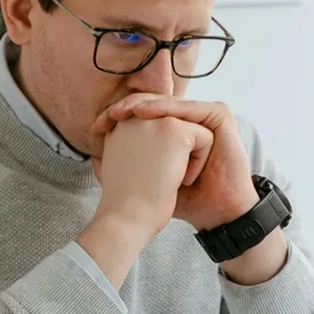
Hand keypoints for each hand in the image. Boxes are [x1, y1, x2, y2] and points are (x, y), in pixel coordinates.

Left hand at [92, 95, 257, 231]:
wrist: (211, 210)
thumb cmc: (180, 197)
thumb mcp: (146, 176)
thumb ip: (128, 160)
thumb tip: (94, 152)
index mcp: (171, 130)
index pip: (142, 112)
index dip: (119, 116)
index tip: (96, 127)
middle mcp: (187, 120)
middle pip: (153, 103)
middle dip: (127, 108)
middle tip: (107, 116)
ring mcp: (203, 116)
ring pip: (168, 103)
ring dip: (142, 106)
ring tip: (121, 114)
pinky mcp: (218, 117)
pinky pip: (189, 107)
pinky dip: (166, 110)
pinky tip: (144, 114)